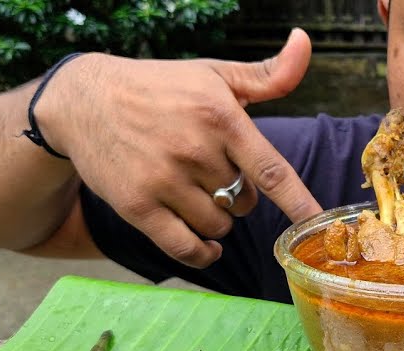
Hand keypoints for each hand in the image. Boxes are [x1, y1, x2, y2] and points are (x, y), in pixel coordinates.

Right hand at [39, 29, 322, 267]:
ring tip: (194, 191)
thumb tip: (305, 43)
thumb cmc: (160, 88)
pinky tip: (206, 246)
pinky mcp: (137, 206)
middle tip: (211, 172)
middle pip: (244, 202)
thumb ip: (267, 75)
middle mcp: (193, 150)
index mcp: (220, 117)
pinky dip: (202, 252)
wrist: (83, 99)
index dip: (298, 201)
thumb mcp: (213, 74)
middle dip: (237, 195)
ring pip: (218, 226)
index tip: (320, 223)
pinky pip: (185, 247)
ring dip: (216, 219)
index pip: (271, 170)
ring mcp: (163, 180)